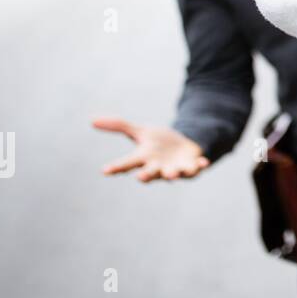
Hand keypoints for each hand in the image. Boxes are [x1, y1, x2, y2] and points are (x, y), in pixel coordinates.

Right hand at [94, 117, 209, 182]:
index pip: (127, 163)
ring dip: (172, 174)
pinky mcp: (192, 167)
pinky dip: (200, 166)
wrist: (183, 148)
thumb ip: (119, 126)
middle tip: (140, 177)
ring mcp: (175, 169)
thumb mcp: (140, 132)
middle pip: (150, 173)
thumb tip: (91, 119)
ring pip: (172, 174)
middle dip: (146, 175)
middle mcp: (157, 167)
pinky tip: (205, 162)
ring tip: (171, 175)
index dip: (116, 167)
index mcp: (143, 158)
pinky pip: (197, 168)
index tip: (105, 170)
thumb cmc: (158, 144)